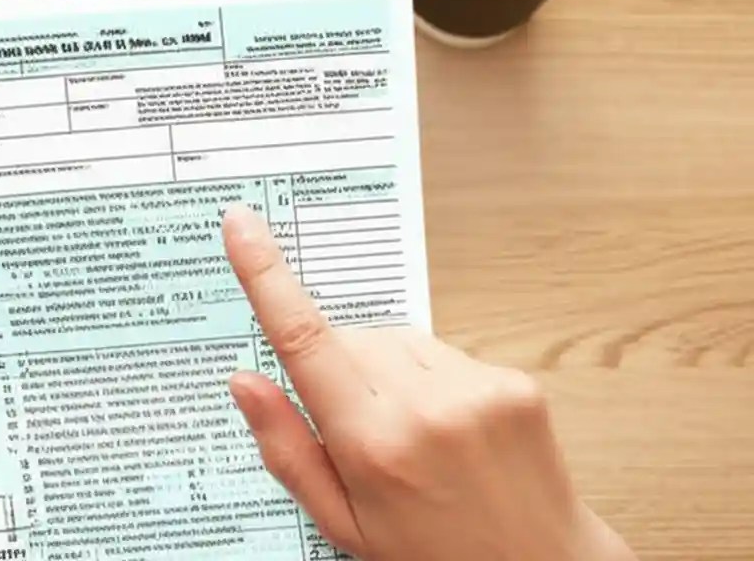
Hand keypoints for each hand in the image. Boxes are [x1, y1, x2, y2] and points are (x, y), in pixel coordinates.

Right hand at [221, 204, 636, 560]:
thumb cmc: (434, 556)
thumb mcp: (342, 522)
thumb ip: (288, 450)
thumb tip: (244, 382)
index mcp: (373, 445)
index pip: (305, 342)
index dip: (266, 276)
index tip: (243, 227)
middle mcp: (426, 407)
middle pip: (349, 339)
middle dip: (339, 369)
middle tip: (360, 432)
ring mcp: (477, 389)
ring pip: (396, 341)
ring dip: (388, 373)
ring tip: (412, 438)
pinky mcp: (512, 381)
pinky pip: (444, 352)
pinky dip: (434, 379)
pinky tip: (448, 430)